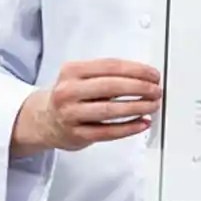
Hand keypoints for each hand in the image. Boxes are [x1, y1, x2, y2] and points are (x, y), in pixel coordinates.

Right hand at [11, 59, 161, 155]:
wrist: (44, 120)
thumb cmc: (69, 95)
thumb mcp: (80, 76)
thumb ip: (107, 74)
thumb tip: (144, 76)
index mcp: (72, 71)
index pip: (110, 66)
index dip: (136, 69)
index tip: (153, 74)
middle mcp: (68, 91)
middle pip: (111, 86)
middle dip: (139, 87)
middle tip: (156, 90)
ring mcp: (71, 114)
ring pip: (110, 110)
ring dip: (137, 107)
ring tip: (152, 105)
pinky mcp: (77, 135)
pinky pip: (108, 132)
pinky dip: (129, 128)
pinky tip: (142, 123)